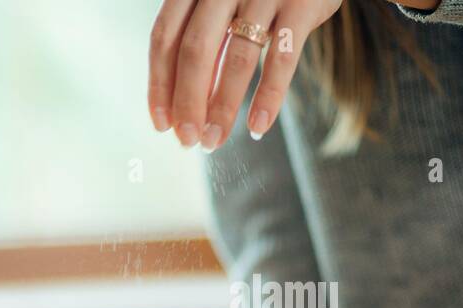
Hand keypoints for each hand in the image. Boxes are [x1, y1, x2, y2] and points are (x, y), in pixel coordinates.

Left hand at [148, 0, 341, 149]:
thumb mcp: (219, 2)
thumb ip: (199, 39)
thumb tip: (181, 106)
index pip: (165, 38)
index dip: (159, 85)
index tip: (162, 124)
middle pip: (195, 51)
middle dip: (187, 103)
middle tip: (188, 140)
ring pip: (236, 58)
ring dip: (223, 107)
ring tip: (214, 140)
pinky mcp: (303, 3)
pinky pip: (282, 57)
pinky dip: (269, 96)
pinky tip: (258, 126)